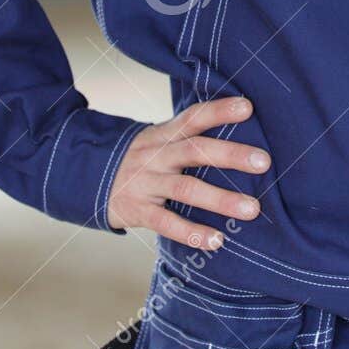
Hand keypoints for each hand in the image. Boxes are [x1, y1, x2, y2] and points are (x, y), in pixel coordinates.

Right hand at [104, 96, 269, 244]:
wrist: (85, 178)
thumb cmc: (140, 159)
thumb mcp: (158, 140)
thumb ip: (189, 138)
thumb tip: (239, 134)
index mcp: (163, 135)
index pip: (192, 117)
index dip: (218, 110)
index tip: (247, 107)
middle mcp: (156, 156)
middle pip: (194, 151)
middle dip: (230, 155)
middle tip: (264, 162)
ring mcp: (146, 183)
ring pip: (186, 189)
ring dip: (221, 199)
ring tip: (253, 209)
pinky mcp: (137, 210)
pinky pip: (166, 223)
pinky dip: (192, 233)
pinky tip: (216, 241)